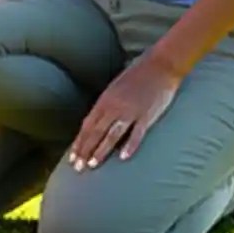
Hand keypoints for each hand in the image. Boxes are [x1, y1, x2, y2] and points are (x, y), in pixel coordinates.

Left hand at [68, 52, 181, 170]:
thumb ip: (106, 105)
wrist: (160, 65)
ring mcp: (130, 111)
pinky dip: (129, 145)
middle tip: (77, 167)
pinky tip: (123, 157)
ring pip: (112, 134)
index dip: (80, 142)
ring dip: (101, 150)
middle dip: (85, 150)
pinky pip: (136, 133)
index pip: (88, 125)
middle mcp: (114, 106)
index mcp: (105, 100)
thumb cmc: (138, 75)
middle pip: (96, 132)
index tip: (73, 157)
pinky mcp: (146, 115)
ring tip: (93, 165)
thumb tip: (97, 122)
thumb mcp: (115, 88)